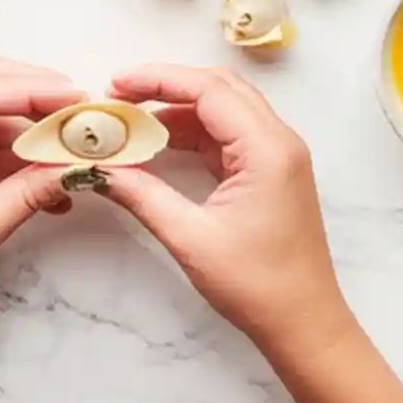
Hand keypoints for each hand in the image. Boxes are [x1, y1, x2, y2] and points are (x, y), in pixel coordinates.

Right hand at [103, 64, 353, 355]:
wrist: (303, 322)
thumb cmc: (257, 284)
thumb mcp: (190, 238)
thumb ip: (142, 195)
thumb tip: (100, 169)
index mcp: (268, 149)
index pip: (210, 89)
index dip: (159, 79)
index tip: (116, 84)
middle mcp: (279, 142)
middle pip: (219, 89)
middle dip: (167, 86)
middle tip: (119, 96)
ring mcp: (278, 156)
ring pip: (224, 111)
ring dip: (178, 111)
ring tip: (130, 123)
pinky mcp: (270, 173)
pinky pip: (229, 136)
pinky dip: (192, 134)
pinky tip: (158, 145)